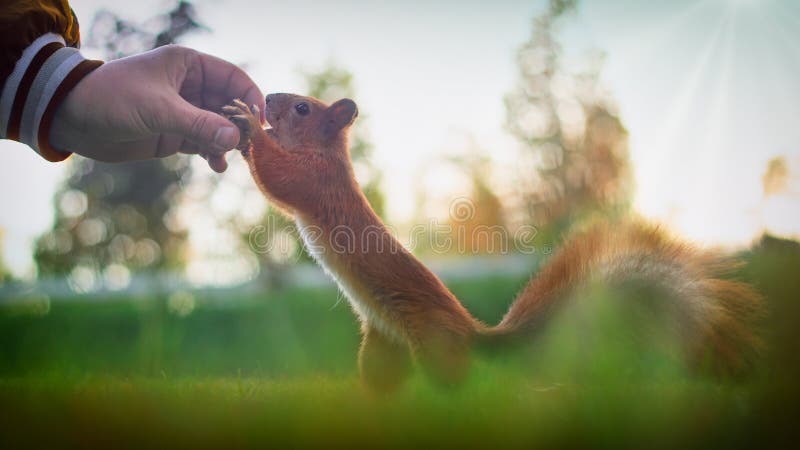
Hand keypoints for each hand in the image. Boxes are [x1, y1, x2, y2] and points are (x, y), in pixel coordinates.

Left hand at [49, 45, 264, 171]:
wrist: (72, 118)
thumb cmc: (112, 99)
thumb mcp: (158, 109)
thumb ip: (199, 124)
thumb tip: (236, 138)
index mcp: (189, 65)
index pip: (233, 77)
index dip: (250, 97)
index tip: (260, 121)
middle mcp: (191, 86)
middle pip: (230, 104)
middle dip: (241, 124)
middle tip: (251, 146)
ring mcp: (184, 111)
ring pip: (220, 127)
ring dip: (229, 142)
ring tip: (233, 158)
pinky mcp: (175, 134)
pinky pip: (205, 143)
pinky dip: (214, 154)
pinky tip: (217, 166)